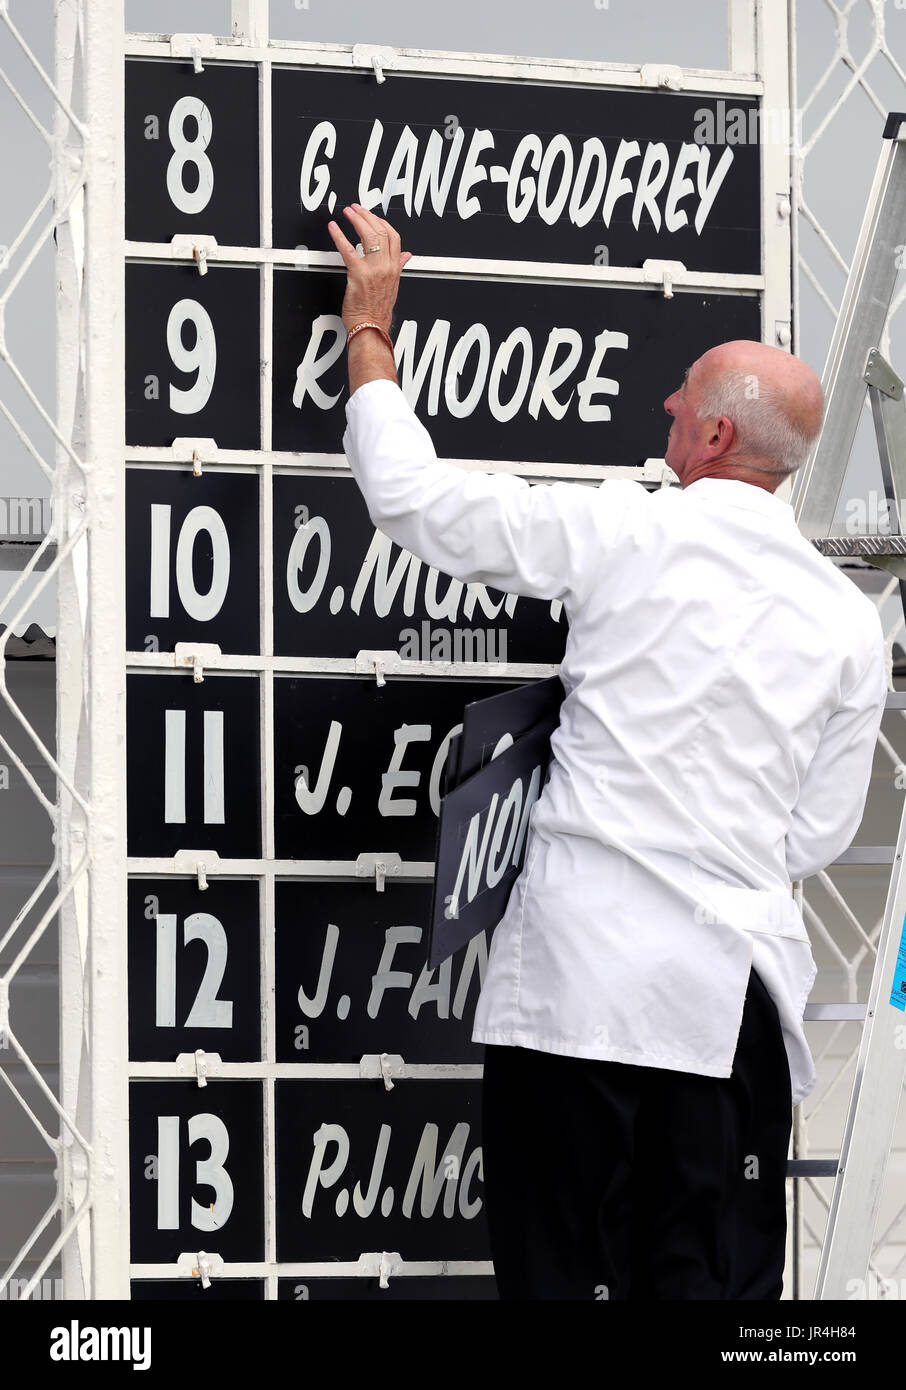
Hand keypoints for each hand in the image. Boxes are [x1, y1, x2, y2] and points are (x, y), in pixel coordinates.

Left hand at [326, 203, 412, 335]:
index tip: (372, 216)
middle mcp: (386, 267)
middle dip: (367, 216)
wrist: (371, 328)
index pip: (394, 236)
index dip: (382, 222)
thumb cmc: (378, 313)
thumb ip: (398, 267)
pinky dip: (339, 236)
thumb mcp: (393, 287)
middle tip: (356, 209)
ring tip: (347, 213)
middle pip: (381, 231)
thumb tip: (405, 256)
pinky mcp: (357, 274)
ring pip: (368, 235)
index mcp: (394, 268)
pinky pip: (348, 250)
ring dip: (356, 220)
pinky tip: (333, 228)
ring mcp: (373, 270)